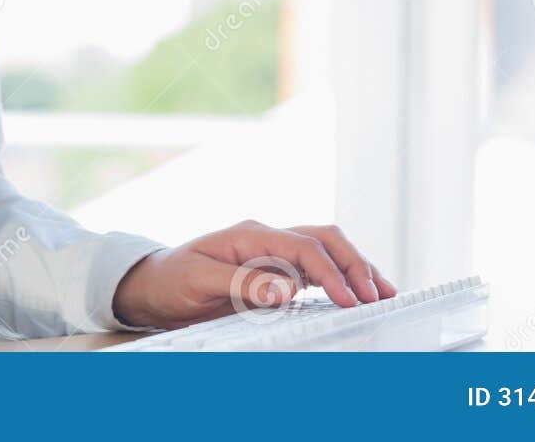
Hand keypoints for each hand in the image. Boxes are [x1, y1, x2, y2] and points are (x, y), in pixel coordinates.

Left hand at [111, 219, 395, 330]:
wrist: (152, 284)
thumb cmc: (172, 279)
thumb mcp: (199, 282)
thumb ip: (243, 284)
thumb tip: (287, 289)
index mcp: (251, 234)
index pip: (304, 247)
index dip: (331, 273)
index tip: (348, 300)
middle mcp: (267, 237)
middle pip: (324, 239)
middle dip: (355, 264)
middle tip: (378, 296)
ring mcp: (273, 251)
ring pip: (326, 249)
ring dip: (355, 267)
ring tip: (382, 292)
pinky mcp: (274, 268)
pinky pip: (316, 267)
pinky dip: (340, 276)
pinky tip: (357, 293)